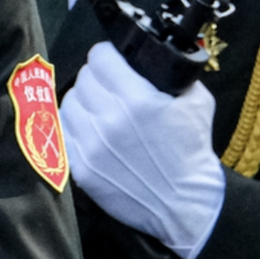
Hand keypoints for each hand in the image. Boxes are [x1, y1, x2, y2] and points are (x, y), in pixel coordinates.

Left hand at [56, 45, 225, 258]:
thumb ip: (173, 74)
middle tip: (110, 86)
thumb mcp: (197, 101)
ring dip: (83, 101)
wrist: (184, 202)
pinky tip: (89, 129)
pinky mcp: (81, 166)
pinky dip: (74, 126)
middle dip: (97, 77)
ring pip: (69, 102)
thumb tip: (154, 56)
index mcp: (136, 99)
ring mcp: (91, 144)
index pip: (100, 57)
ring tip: (98, 108)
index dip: (109, 55)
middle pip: (84, 78)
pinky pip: (62, 132)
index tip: (114, 60)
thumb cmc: (192, 151)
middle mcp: (109, 119)